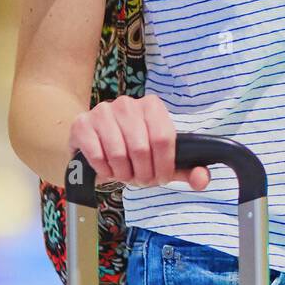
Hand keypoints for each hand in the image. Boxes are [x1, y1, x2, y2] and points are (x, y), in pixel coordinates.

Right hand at [68, 94, 210, 190]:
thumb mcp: (162, 158)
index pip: (163, 139)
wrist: (95, 143)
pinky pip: (96, 155)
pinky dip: (104, 170)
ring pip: (118, 153)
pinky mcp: (82, 124)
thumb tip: (202, 179)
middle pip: (141, 148)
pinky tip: (107, 169)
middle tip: (140, 180)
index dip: (163, 166)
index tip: (160, 179)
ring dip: (123, 173)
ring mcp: (103, 111)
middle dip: (142, 173)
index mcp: (152, 106)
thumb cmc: (133, 150)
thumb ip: (187, 170)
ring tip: (124, 174)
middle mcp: (128, 104)